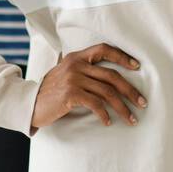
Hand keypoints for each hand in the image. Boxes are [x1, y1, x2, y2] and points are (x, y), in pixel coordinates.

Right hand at [30, 43, 146, 130]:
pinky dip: (105, 114)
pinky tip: (108, 122)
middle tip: (142, 103)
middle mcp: (76, 65)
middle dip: (130, 90)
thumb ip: (83, 70)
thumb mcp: (65, 74)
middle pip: (112, 75)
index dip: (122, 56)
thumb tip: (110, 79)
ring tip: (131, 118)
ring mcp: (73, 79)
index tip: (137, 66)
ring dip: (122, 107)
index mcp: (77, 57)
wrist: (29, 104)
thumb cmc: (51, 92)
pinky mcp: (70, 94)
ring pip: (107, 92)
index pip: (104, 49)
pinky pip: (95, 104)